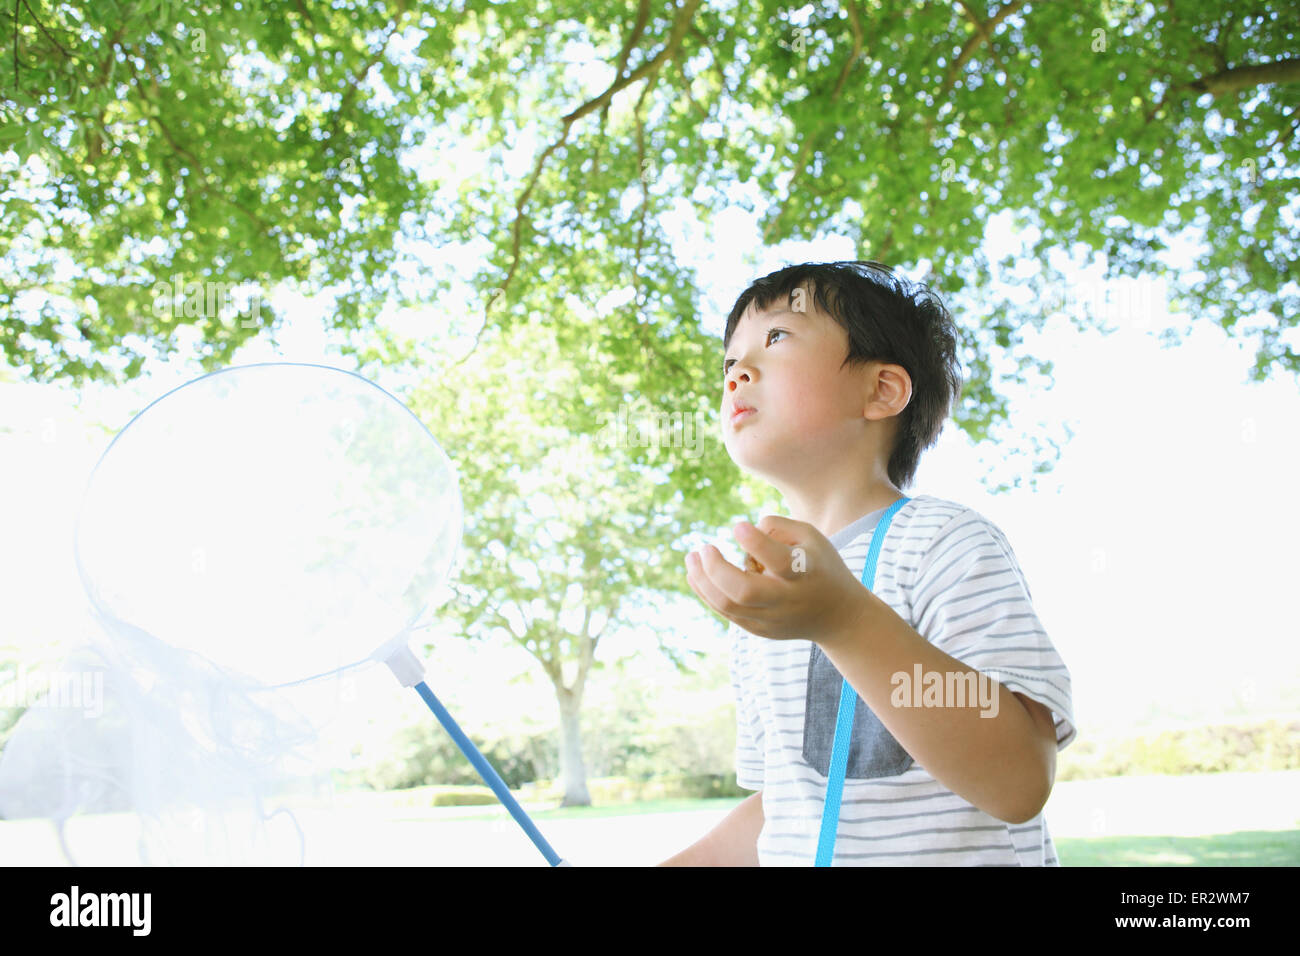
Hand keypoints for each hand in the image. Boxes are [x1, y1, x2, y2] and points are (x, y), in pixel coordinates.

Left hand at [684, 515, 874, 645]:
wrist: (837, 616)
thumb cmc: (819, 565)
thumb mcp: (811, 537)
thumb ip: (777, 526)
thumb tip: (743, 530)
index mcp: (805, 573)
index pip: (778, 561)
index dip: (754, 542)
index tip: (738, 526)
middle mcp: (787, 600)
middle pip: (745, 591)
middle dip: (716, 569)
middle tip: (705, 548)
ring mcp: (771, 619)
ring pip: (729, 606)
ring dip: (703, 581)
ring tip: (691, 558)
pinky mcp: (759, 630)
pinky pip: (726, 613)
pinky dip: (706, 593)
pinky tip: (695, 574)